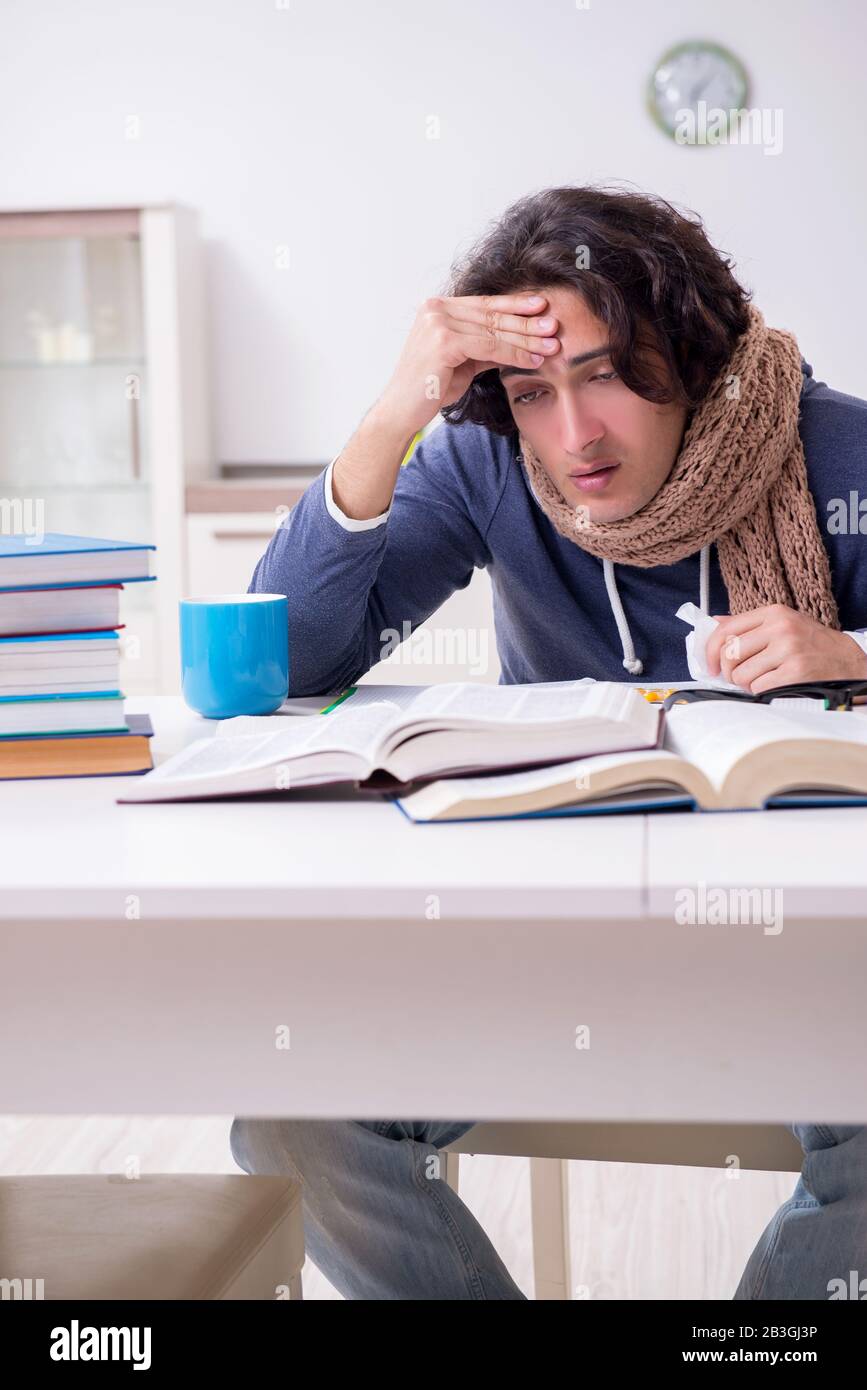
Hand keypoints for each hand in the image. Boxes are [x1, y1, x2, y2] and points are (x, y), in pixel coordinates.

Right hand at [375, 292, 560, 436]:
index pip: (484, 304)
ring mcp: (437, 323)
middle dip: (527, 321)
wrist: (401, 411)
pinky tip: (534, 360)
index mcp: (436, 308)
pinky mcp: (443, 342)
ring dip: (527, 338)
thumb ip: (485, 347)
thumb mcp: (463, 361)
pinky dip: (514, 353)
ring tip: (552, 344)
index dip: (515, 305)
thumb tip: (519, 342)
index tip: (542, 306)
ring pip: (494, 330)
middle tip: (555, 325)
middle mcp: (435, 309)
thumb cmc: (430, 388)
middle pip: (491, 315)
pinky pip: (489, 347)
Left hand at [705, 603, 866, 692]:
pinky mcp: (794, 672)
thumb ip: (749, 625)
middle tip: (737, 678)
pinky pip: (757, 688)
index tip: (709, 666)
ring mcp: (788, 649)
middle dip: (728, 672)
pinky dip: (760, 692)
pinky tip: (772, 687)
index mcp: (773, 613)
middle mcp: (780, 628)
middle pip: (729, 654)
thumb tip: (714, 623)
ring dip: (746, 684)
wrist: (847, 662)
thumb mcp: (782, 624)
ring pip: (741, 674)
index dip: (709, 651)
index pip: (725, 630)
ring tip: (760, 681)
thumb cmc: (810, 645)